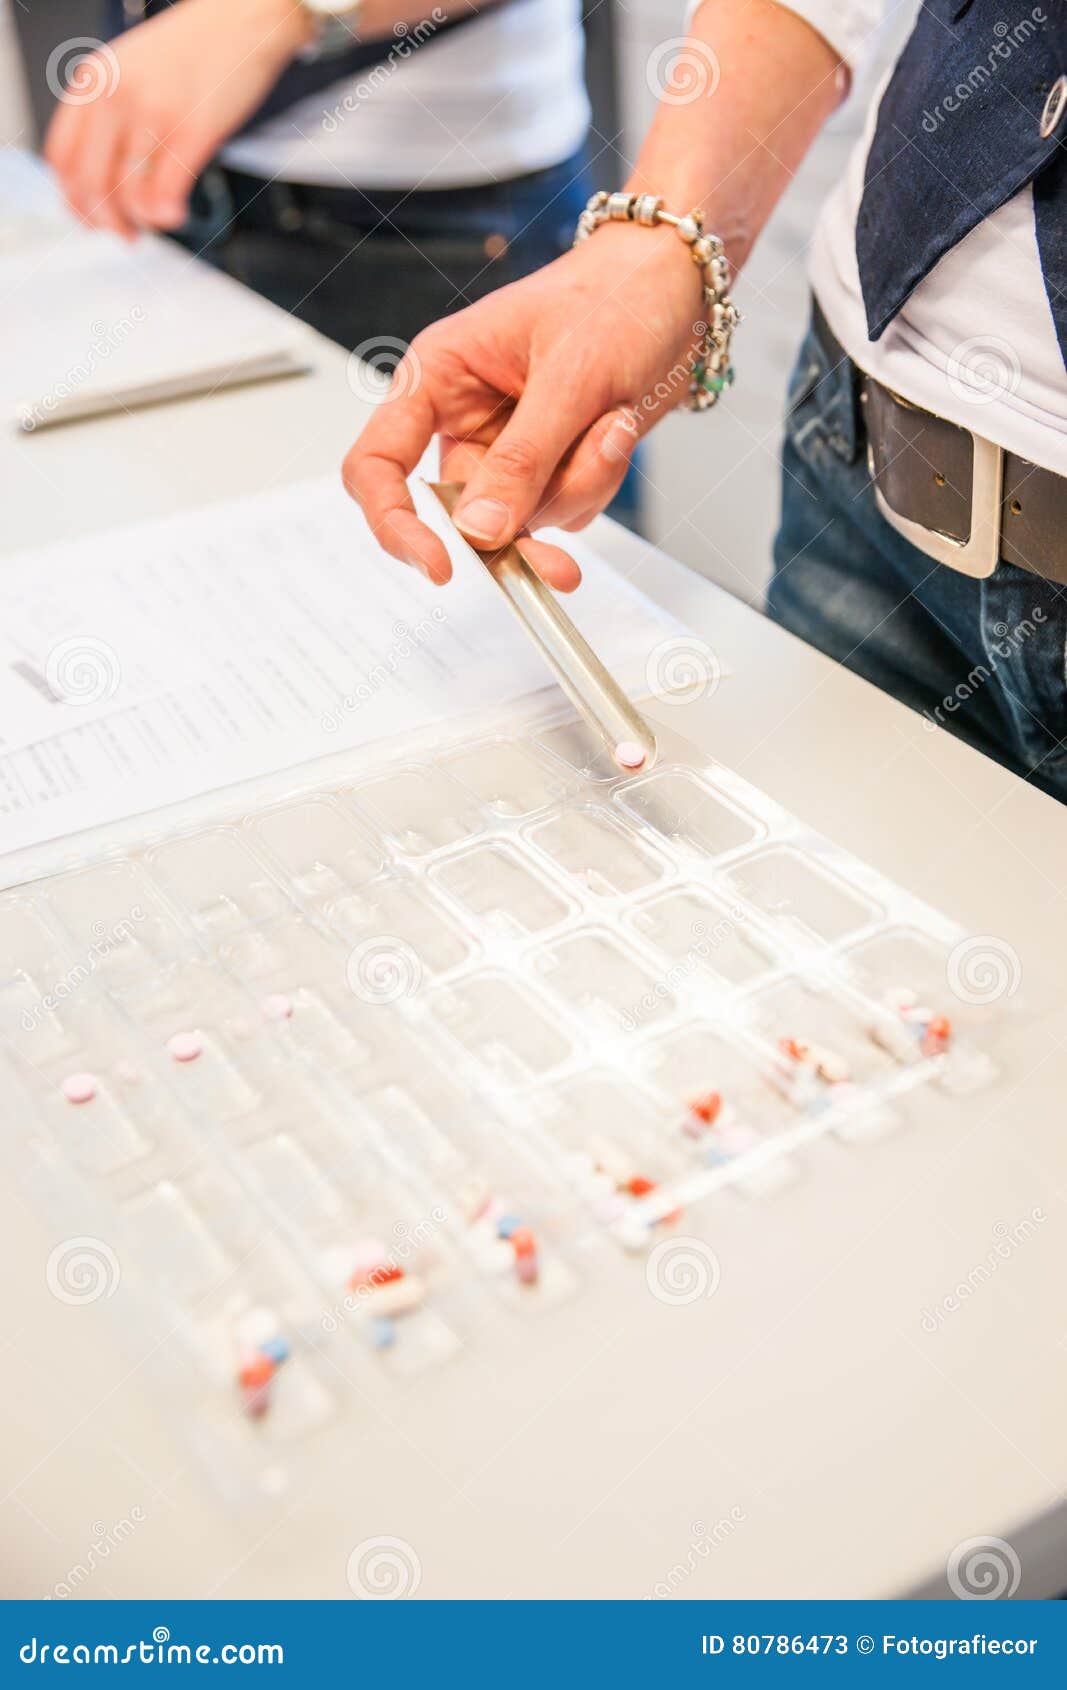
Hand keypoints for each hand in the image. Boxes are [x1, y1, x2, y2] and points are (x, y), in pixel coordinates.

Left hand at [43, 0, 314, 238]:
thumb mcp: (129, 70)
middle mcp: (115, 95)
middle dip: (108, 222)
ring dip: (142, 222)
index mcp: (93, 81)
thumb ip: (109, 114)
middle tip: (127, 233)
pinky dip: (167, 214)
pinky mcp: (190, 130)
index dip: (74, 200)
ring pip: (127, 194)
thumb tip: (102, 174)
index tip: (91, 218)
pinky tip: (177, 212)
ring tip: (159, 219)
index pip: (61, 158)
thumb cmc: (194, 49)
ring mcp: (151, 112)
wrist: (240, 18)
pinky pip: (164, 192)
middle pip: (89, 184)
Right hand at [342, 222, 706, 587]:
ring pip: (522, 517)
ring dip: (578, 484)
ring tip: (613, 420)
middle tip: (558, 565)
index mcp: (438, 376)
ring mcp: (503, 450)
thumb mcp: (569, 376)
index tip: (440, 566)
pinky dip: (597, 482)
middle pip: (461, 511)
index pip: (377, 464)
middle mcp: (461, 418)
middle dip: (523, 519)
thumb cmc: (613, 298)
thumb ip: (523, 459)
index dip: (394, 522)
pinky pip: (563, 510)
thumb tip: (478, 531)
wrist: (675, 293)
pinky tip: (616, 428)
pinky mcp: (545, 469)